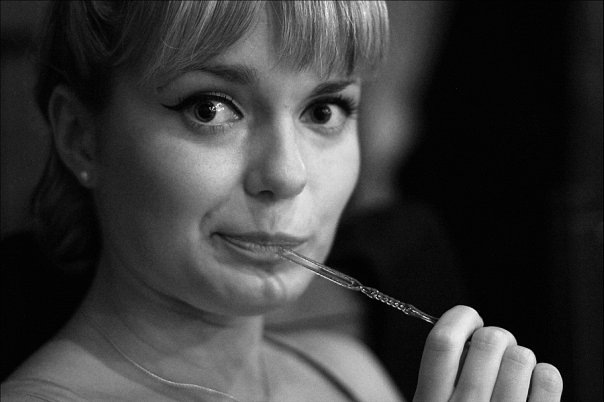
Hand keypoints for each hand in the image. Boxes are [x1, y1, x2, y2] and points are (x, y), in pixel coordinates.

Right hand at [414, 306, 562, 400]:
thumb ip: (440, 375)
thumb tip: (462, 334)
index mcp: (432, 400)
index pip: (442, 341)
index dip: (459, 317)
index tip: (469, 319)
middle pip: (487, 341)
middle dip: (495, 335)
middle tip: (494, 352)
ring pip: (520, 356)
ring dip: (518, 357)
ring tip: (511, 374)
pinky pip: (548, 378)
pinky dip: (544, 374)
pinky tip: (532, 386)